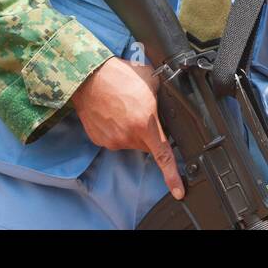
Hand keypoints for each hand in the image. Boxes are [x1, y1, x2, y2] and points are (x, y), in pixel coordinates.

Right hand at [71, 58, 184, 199]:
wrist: (89, 76)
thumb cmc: (120, 76)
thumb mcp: (152, 81)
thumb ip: (162, 99)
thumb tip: (168, 106)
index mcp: (146, 124)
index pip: (164, 156)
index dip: (172, 176)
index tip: (178, 191)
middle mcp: (129, 137)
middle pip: (147, 145)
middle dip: (149, 133)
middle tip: (142, 111)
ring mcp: (112, 140)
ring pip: (130, 142)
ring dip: (131, 130)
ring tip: (124, 107)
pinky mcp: (100, 140)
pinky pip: (115, 139)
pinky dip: (117, 129)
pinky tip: (113, 113)